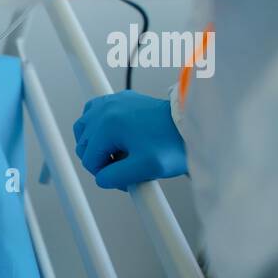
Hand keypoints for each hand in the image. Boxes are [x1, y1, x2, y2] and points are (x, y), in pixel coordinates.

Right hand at [72, 91, 186, 190]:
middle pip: (84, 145)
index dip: (106, 175)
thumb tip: (102, 178)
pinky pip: (94, 112)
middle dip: (101, 160)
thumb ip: (114, 178)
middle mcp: (106, 109)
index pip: (89, 160)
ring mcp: (112, 101)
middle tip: (124, 167)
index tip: (125, 178)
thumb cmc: (174, 144)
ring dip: (95, 144)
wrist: (194, 125)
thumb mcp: (144, 169)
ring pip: (84, 128)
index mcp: (108, 125)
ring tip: (118, 153)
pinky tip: (113, 137)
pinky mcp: (121, 99)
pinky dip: (97, 126)